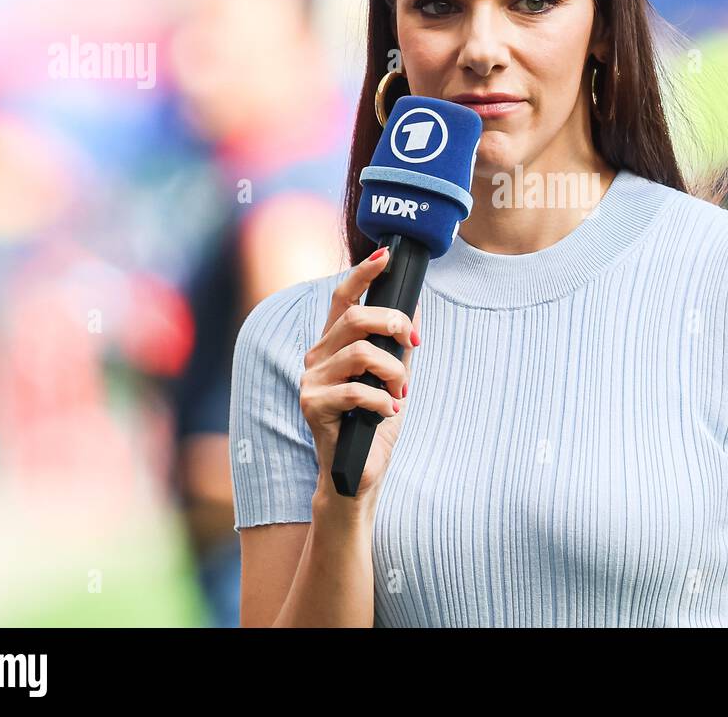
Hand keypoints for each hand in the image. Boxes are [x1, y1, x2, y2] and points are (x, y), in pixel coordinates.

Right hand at [299, 247, 420, 507]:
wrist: (358, 472)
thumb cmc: (374, 423)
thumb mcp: (394, 377)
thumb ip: (400, 344)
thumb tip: (416, 305)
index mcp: (334, 344)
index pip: (342, 298)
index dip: (362, 272)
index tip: (387, 255)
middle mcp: (317, 356)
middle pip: (355, 317)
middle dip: (392, 323)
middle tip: (411, 342)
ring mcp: (311, 380)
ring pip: (360, 352)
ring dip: (392, 370)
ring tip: (400, 392)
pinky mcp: (312, 405)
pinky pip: (357, 389)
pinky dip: (382, 400)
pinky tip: (387, 412)